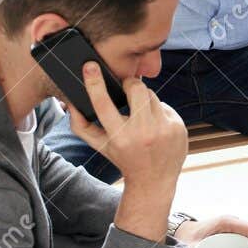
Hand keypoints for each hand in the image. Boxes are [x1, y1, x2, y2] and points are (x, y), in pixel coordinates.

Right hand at [65, 62, 187, 187]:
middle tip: (126, 89)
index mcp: (119, 137)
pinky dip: (158, 111)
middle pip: (136, 88)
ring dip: (143, 99)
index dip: (94, 83)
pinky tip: (155, 125)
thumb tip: (69, 102)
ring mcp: (164, 129)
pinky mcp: (178, 127)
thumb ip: (81, 125)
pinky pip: (165, 106)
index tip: (90, 66)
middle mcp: (142, 133)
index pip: (103, 104)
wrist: (154, 181)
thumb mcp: (100, 146)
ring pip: (152, 95)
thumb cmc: (123, 158)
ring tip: (140, 114)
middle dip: (130, 84)